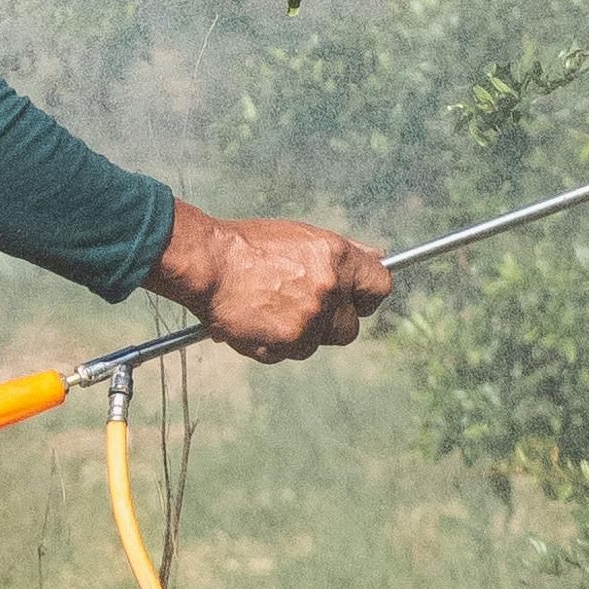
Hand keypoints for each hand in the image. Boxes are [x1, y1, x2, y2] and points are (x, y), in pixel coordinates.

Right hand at [146, 203, 391, 362]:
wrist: (208, 263)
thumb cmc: (250, 245)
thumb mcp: (303, 236)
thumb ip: (343, 252)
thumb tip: (378, 257)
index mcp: (337, 258)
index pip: (379, 286)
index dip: (366, 295)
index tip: (355, 299)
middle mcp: (329, 290)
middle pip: (350, 326)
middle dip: (331, 322)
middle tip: (304, 308)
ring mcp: (309, 321)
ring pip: (316, 342)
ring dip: (299, 332)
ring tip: (269, 308)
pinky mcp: (286, 344)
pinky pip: (290, 353)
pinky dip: (276, 343)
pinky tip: (256, 320)